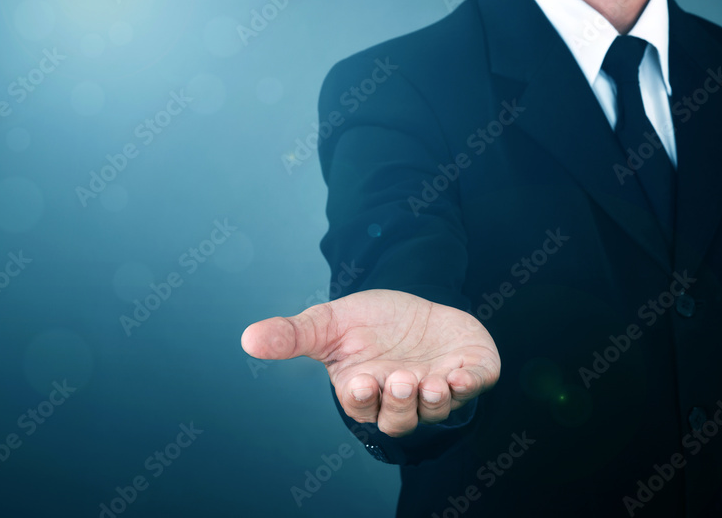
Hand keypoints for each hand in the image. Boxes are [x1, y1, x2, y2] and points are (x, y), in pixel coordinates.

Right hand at [242, 289, 500, 436]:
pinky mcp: (471, 372)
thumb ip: (292, 335)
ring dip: (434, 401)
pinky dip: (470, 384)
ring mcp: (439, 389)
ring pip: (436, 411)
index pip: (362, 406)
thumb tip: (247, 339)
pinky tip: (462, 374)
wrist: (413, 303)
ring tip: (431, 383)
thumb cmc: (367, 322)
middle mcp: (403, 399)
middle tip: (399, 379)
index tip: (361, 381)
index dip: (362, 398)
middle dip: (399, 402)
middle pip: (400, 418)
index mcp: (365, 391)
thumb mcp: (328, 323)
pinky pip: (474, 387)